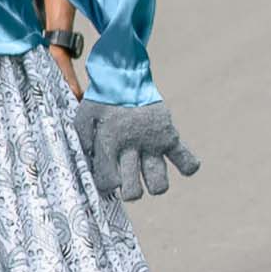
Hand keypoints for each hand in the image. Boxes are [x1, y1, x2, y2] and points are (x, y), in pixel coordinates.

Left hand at [75, 98, 200, 204]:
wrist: (124, 77)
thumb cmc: (100, 101)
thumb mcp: (82, 119)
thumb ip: (82, 142)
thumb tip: (86, 165)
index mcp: (108, 144)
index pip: (107, 182)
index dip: (106, 186)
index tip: (107, 179)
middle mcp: (131, 148)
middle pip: (134, 191)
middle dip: (130, 193)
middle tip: (128, 183)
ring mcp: (153, 144)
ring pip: (159, 183)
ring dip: (155, 185)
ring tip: (148, 176)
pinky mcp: (170, 137)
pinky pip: (186, 159)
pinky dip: (188, 166)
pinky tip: (181, 167)